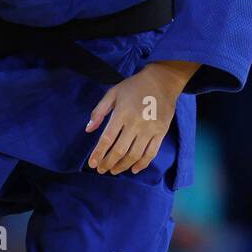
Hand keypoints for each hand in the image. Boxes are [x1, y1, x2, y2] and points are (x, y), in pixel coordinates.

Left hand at [85, 60, 197, 174]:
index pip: (107, 139)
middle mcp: (136, 123)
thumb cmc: (134, 86)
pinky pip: (151, 153)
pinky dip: (142, 164)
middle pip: (120, 150)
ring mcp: (150, 129)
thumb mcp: (113, 93)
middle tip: (102, 170)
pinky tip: (134, 169)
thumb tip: (88, 130)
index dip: (98, 154)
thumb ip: (99, 111)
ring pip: (135, 155)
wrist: (162, 81)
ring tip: (114, 170)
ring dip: (123, 166)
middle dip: (108, 163)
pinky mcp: (161, 132)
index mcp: (122, 113)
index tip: (92, 164)